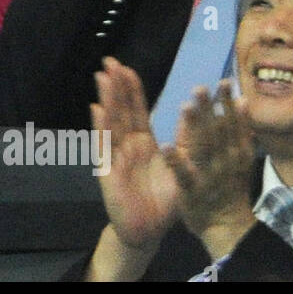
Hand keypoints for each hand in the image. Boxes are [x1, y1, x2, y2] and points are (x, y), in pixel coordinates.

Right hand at [91, 57, 179, 249]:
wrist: (149, 231)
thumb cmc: (163, 201)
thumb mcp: (181, 166)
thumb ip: (186, 139)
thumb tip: (195, 110)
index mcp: (143, 142)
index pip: (136, 110)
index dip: (130, 89)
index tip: (125, 68)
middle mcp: (126, 145)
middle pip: (120, 110)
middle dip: (115, 86)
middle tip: (109, 61)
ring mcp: (115, 156)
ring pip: (110, 122)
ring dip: (106, 99)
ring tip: (102, 76)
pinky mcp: (108, 171)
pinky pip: (104, 146)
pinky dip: (100, 127)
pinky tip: (97, 109)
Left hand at [163, 80, 258, 258]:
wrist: (227, 226)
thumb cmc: (230, 187)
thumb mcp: (239, 158)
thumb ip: (240, 130)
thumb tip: (244, 101)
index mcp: (236, 152)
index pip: (233, 124)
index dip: (228, 104)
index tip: (224, 82)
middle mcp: (225, 161)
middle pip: (217, 132)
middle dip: (210, 109)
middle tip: (201, 87)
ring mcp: (208, 175)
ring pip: (202, 148)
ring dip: (195, 127)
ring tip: (187, 106)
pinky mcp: (192, 190)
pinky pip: (183, 174)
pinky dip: (176, 160)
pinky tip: (167, 146)